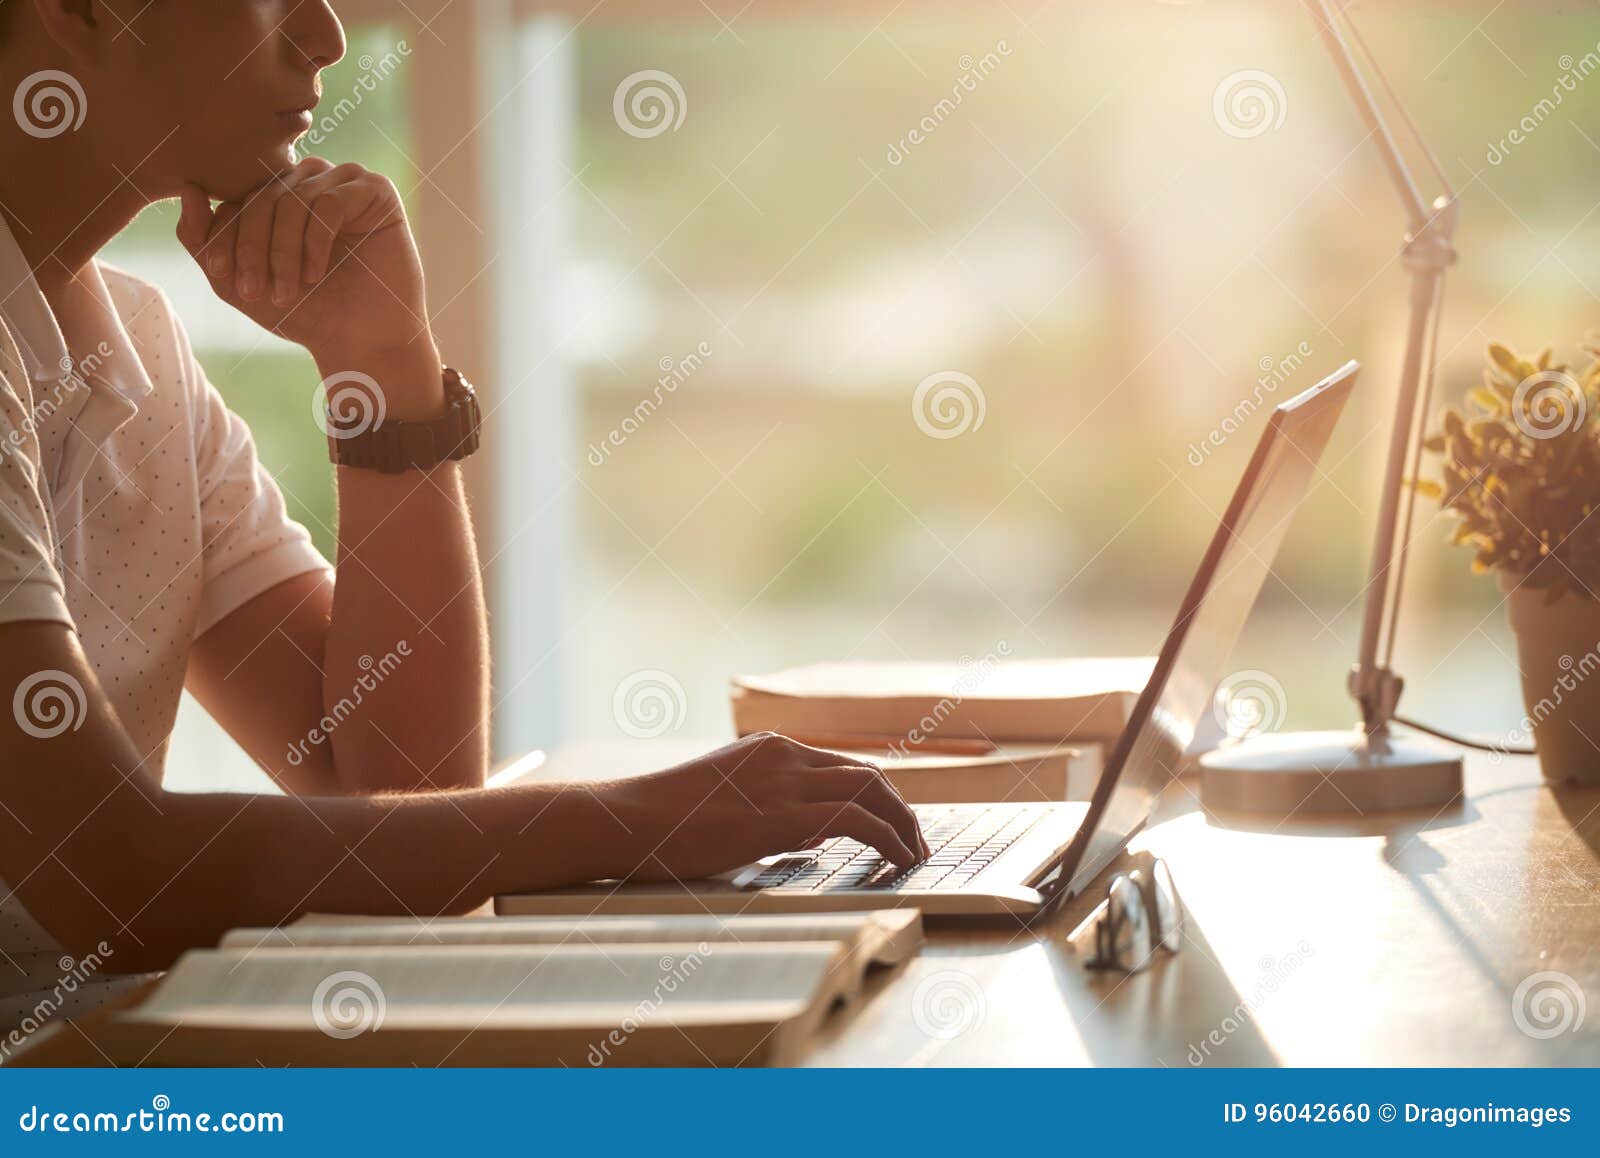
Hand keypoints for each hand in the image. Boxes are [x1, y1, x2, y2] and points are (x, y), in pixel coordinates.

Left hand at [174, 157, 431, 365]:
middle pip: (264, 196)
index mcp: (282, 195)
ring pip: (295, 198)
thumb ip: (204, 238)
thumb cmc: (305, 313)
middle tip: (253, 290)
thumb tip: (186, 188)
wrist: (361, 342)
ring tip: (289, 290)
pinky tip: (316, 274)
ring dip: (283, 250)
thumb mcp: (237, 282)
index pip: (241, 197)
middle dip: (253, 247)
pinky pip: (330, 202)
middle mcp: (313, 180)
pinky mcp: (377, 191)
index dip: (226, 235)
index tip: (225, 275)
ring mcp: (346, 182)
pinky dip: (315, 242)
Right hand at [602, 733, 929, 881]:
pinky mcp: (783, 814)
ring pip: (872, 790)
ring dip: (903, 824)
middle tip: (915, 843)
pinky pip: (859, 820)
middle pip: (868, 774)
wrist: (624, 821)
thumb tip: (808, 839)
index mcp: (768, 750)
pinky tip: (899, 861)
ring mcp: (785, 780)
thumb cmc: (657, 826)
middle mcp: (784, 755)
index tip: (893, 827)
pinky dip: (890, 838)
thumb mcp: (721, 809)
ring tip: (915, 855)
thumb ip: (765, 815)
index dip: (877, 797)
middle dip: (900, 809)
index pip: (842, 768)